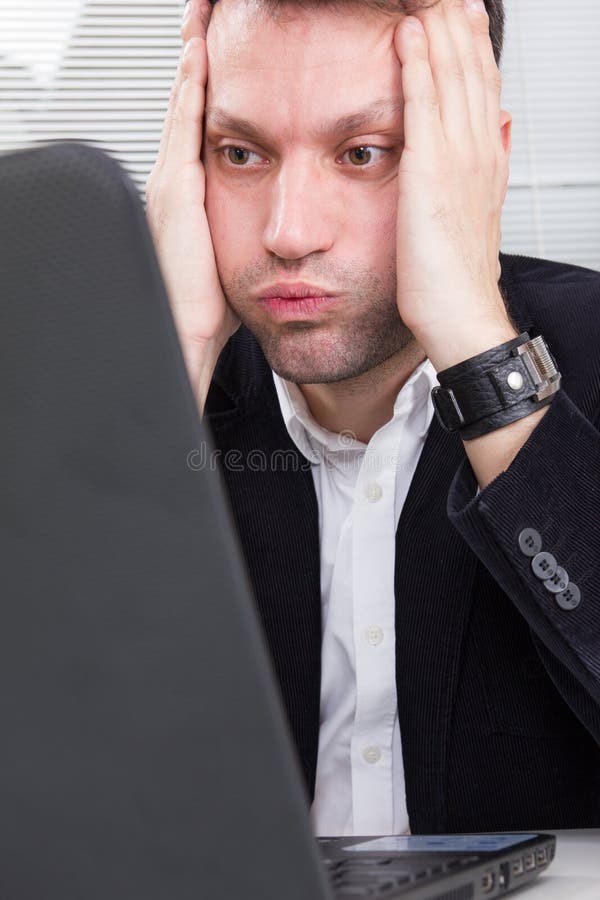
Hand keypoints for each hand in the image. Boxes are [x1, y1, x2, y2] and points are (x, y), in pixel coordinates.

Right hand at [146, 0, 237, 408]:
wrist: (189, 331)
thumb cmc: (211, 306)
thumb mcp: (236, 258)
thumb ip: (250, 232)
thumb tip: (280, 231)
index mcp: (193, 196)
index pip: (203, 128)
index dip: (212, 90)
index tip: (228, 57)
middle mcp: (178, 181)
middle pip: (190, 104)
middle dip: (199, 59)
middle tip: (211, 17)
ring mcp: (172, 180)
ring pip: (185, 102)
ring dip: (193, 57)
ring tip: (204, 18)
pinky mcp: (176, 186)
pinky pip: (184, 122)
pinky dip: (191, 84)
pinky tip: (200, 52)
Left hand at [393, 0, 515, 372]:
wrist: (459, 314)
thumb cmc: (455, 278)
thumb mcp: (474, 215)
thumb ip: (484, 170)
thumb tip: (494, 132)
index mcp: (485, 161)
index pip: (482, 87)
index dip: (472, 47)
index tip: (461, 13)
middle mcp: (477, 152)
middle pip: (471, 69)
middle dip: (457, 24)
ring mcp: (458, 159)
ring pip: (452, 75)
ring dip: (440, 29)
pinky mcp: (431, 172)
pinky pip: (424, 105)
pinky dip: (419, 64)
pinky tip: (409, 34)